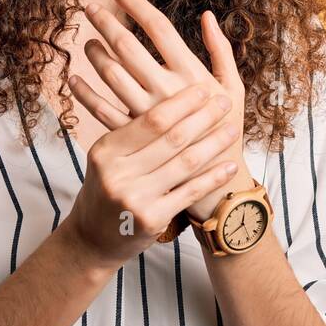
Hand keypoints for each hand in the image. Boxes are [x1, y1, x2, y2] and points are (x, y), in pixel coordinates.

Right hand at [64, 83, 240, 270]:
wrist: (92, 238)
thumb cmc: (107, 188)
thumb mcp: (107, 157)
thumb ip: (132, 132)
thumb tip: (165, 88)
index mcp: (105, 150)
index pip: (150, 120)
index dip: (181, 103)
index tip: (203, 88)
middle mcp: (117, 173)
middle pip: (171, 138)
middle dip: (203, 117)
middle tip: (224, 102)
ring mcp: (134, 198)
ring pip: (184, 163)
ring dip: (214, 144)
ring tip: (233, 129)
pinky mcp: (151, 220)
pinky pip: (190, 192)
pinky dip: (213, 177)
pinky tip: (230, 165)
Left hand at [70, 0, 248, 219]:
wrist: (215, 182)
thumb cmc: (225, 128)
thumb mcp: (233, 88)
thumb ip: (221, 51)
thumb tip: (209, 16)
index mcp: (191, 75)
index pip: (160, 29)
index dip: (137, 7)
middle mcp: (166, 92)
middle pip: (128, 47)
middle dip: (106, 23)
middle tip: (89, 8)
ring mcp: (147, 115)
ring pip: (111, 75)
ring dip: (95, 54)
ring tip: (88, 42)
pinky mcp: (133, 138)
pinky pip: (101, 111)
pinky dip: (84, 93)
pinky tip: (74, 77)